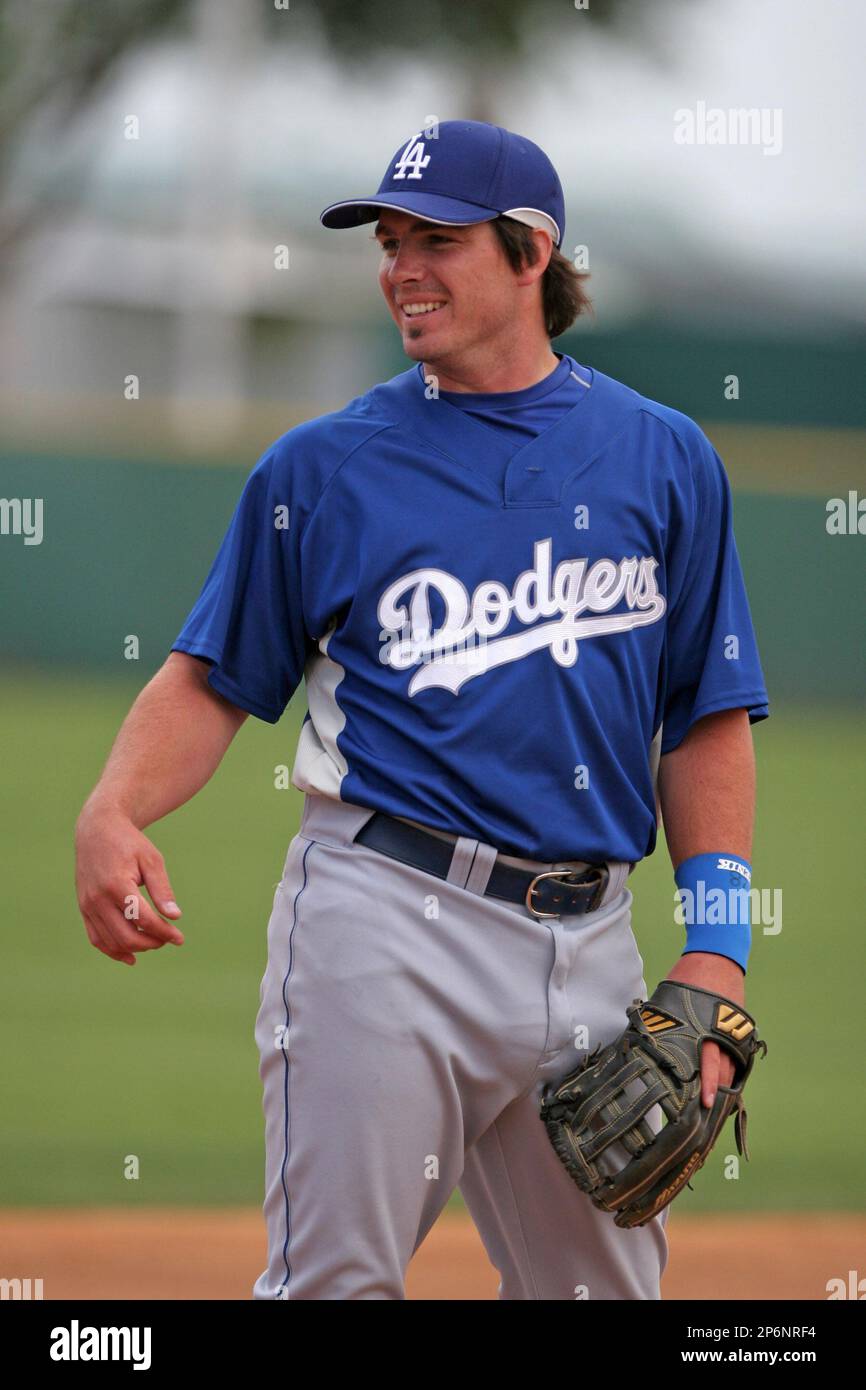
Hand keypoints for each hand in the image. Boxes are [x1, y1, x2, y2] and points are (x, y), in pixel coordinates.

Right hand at [75, 801, 184, 965]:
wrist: (97, 831)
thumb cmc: (129, 843)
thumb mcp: (151, 859)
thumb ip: (162, 889)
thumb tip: (175, 916)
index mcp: (117, 884)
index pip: (144, 919)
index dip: (164, 932)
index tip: (179, 938)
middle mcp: (98, 898)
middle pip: (127, 935)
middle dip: (151, 943)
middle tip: (168, 939)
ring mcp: (88, 905)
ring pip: (111, 941)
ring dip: (135, 948)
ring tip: (154, 943)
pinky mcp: (84, 908)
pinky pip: (96, 938)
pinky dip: (112, 950)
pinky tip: (130, 956)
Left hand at [665, 951, 743, 1107]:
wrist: (717, 956)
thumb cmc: (687, 977)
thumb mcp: (668, 1001)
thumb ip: (659, 1024)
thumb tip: (638, 1042)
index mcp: (700, 1029)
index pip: (702, 1069)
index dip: (701, 1091)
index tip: (693, 1111)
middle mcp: (719, 1035)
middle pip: (719, 1075)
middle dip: (712, 1099)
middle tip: (705, 1122)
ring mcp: (732, 1033)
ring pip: (730, 1070)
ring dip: (723, 1090)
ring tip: (714, 1113)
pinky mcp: (739, 1030)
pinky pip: (737, 1059)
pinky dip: (732, 1074)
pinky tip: (726, 1088)